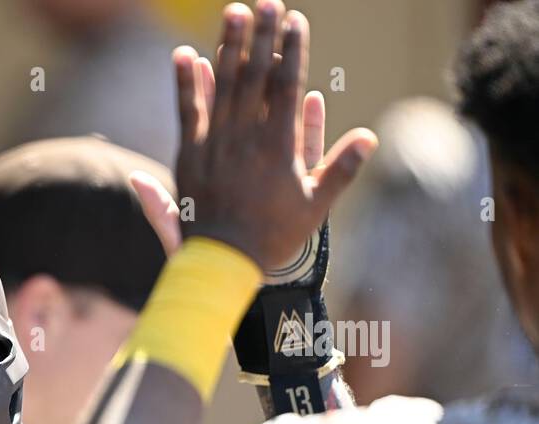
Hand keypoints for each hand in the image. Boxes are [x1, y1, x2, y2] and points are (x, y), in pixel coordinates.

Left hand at [169, 1, 375, 270]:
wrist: (223, 265)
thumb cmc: (273, 238)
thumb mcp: (315, 206)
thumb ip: (341, 169)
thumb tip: (369, 137)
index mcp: (279, 148)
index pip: (287, 86)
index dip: (292, 50)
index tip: (295, 20)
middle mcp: (245, 140)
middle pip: (255, 76)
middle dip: (262, 36)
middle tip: (267, 1)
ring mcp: (215, 146)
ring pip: (222, 87)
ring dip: (227, 47)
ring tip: (234, 13)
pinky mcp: (189, 156)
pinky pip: (187, 113)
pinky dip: (186, 84)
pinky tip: (186, 55)